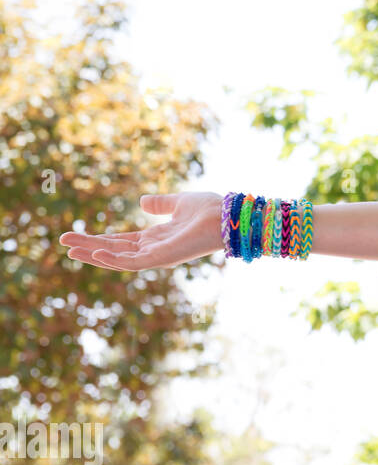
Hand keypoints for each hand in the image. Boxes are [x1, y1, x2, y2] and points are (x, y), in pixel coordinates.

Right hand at [59, 192, 224, 271]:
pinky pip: (134, 263)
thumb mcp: (179, 202)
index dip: (98, 240)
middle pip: (115, 250)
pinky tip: (96, 254)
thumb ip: (161, 204)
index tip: (75, 236)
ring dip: (94, 254)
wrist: (229, 216)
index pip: (121, 241)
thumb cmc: (210, 210)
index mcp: (157, 238)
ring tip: (70, 249)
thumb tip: (143, 201)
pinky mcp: (164, 259)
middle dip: (88, 247)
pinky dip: (114, 260)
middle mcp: (155, 250)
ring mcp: (159, 256)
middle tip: (62, 241)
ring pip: (119, 259)